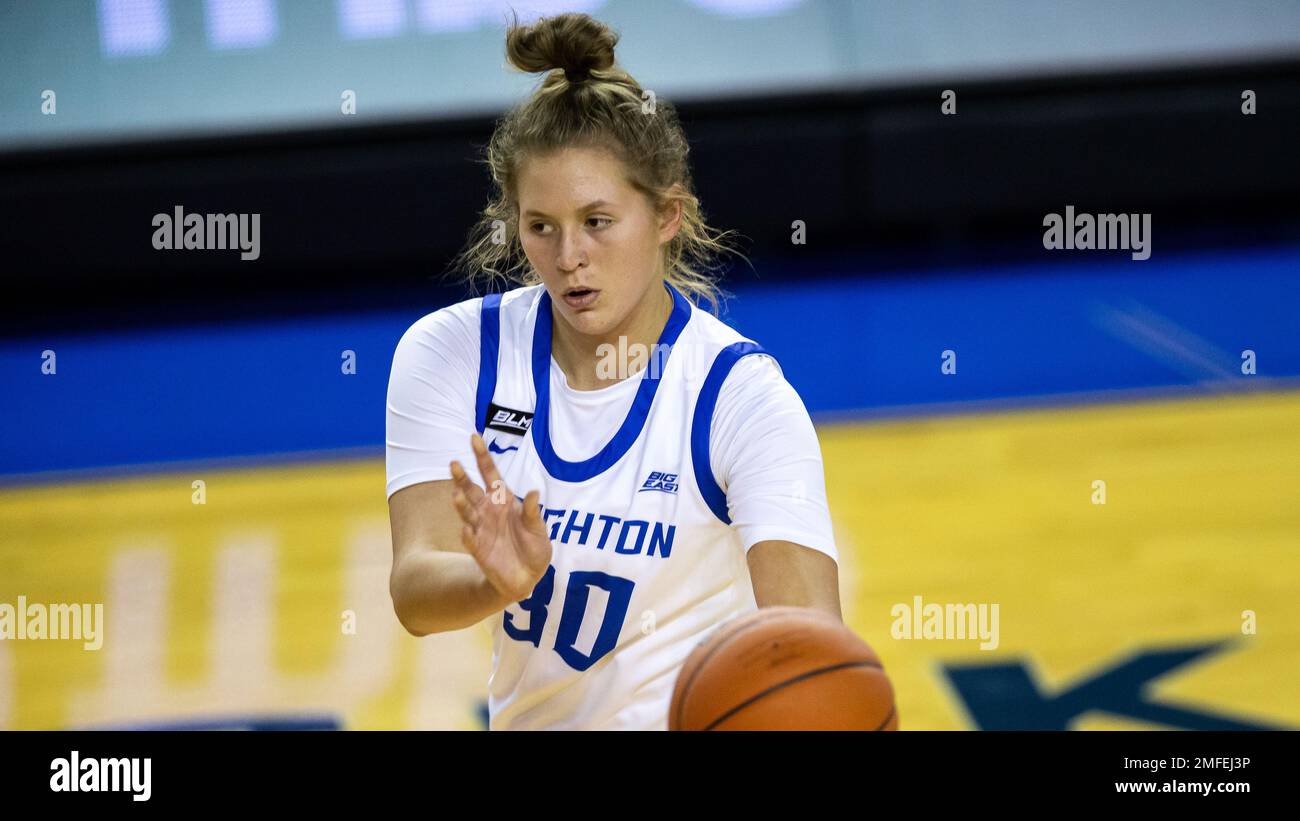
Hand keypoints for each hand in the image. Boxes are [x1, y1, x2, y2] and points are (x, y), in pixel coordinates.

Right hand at [450, 433, 552, 602]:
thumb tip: (533, 491)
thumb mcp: (538, 528)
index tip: (474, 437)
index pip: (491, 474)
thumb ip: (532, 511)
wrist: (527, 577)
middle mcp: (488, 511)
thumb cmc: (533, 547)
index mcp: (503, 500)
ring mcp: (481, 529)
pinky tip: (466, 528)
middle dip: (462, 478)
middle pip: (471, 490)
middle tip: (453, 464)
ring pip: (467, 512)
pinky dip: (468, 534)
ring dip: (461, 504)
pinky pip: (470, 540)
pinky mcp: (479, 549)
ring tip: (456, 494)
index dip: (482, 456)